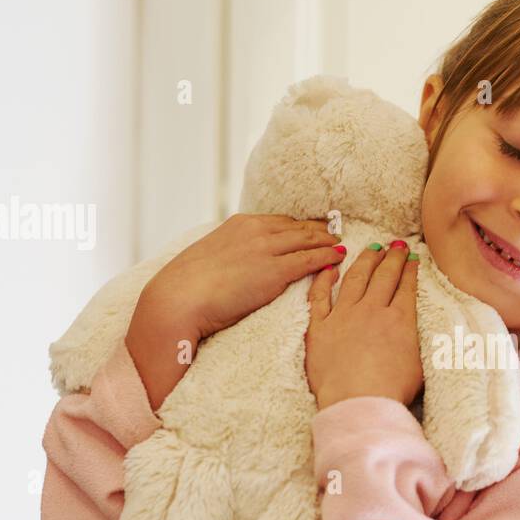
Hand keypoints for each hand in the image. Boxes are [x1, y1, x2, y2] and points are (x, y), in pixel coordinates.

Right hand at [126, 214, 344, 410]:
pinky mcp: (275, 272)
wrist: (178, 298)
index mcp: (239, 224)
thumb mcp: (210, 257)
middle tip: (336, 232)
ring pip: (309, 240)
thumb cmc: (187, 286)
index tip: (313, 228)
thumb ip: (230, 253)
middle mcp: (256, 231)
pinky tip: (340, 257)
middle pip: (298, 227)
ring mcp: (267, 249)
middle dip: (319, 230)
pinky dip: (328, 257)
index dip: (299, 226)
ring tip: (341, 244)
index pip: (279, 221)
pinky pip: (311, 260)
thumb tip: (237, 263)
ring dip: (328, 241)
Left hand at [305, 240, 422, 411]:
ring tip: (372, 248)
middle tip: (396, 246)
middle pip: (384, 276)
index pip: (406, 286)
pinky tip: (330, 267)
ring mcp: (344, 316)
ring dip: (365, 260)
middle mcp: (372, 310)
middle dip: (392, 257)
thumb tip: (425, 333)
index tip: (413, 258)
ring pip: (356, 277)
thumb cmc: (391, 391)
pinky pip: (319, 296)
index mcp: (400, 319)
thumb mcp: (420, 366)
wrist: (358, 402)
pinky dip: (324, 279)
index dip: (410, 270)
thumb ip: (420, 343)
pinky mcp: (319, 327)